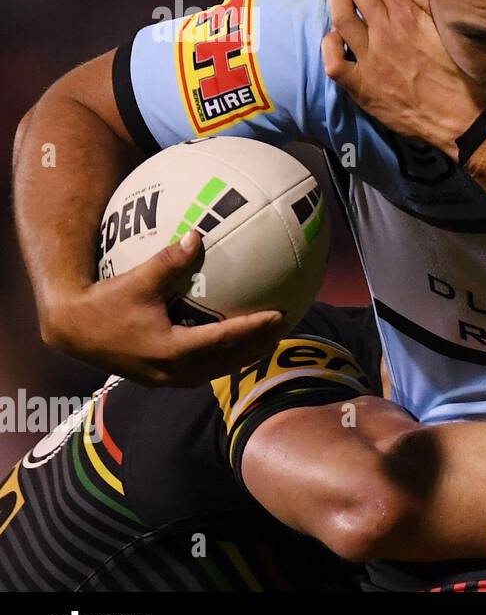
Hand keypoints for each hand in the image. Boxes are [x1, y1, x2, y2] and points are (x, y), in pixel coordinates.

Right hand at [43, 230, 286, 386]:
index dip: (254, 329)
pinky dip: (223, 359)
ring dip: (244, 356)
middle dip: (258, 345)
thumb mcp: (137, 279)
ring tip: (270, 341)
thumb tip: (197, 235)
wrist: (71, 331)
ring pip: (217, 371)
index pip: (223, 339)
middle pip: (228, 361)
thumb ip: (169, 260)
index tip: (280, 316)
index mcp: (171, 349)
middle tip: (286, 328)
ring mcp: (166, 378)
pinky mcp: (160, 378)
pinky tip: (236, 346)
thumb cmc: (103, 303)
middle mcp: (172, 370)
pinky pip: (202, 371)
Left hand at [321, 0, 485, 158]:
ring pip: (339, 16)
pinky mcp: (362, 87)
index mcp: (409, 15)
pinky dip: (329, 45)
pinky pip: (333, 62)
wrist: (462, 120)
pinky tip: (335, 38)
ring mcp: (370, 60)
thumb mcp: (453, 29)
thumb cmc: (464, 74)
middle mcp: (385, 32)